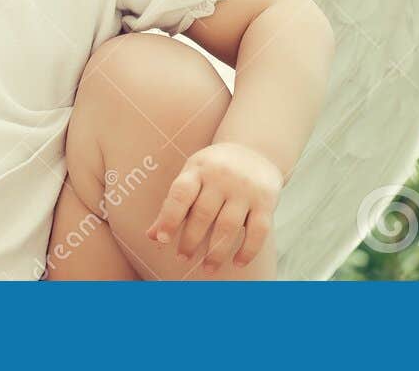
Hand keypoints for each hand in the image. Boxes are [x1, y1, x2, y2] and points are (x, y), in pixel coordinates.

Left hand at [146, 142, 282, 271]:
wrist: (255, 148)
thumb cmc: (214, 169)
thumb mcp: (191, 177)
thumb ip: (173, 205)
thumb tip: (152, 236)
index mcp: (198, 169)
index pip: (181, 194)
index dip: (169, 218)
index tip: (163, 240)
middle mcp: (222, 176)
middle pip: (203, 214)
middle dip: (191, 241)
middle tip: (183, 258)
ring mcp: (245, 188)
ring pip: (229, 226)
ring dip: (216, 253)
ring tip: (207, 268)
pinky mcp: (266, 200)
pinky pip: (258, 230)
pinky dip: (248, 251)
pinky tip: (237, 263)